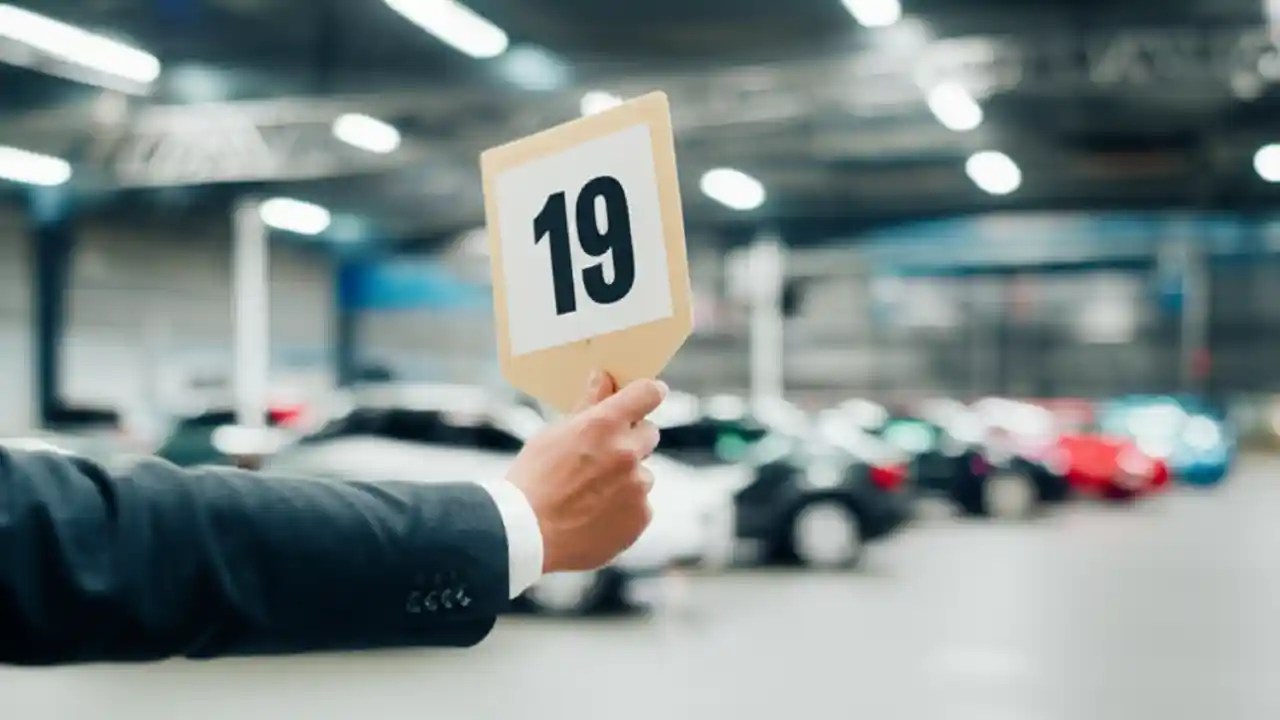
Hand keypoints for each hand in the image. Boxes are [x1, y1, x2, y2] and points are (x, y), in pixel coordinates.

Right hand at [507, 371, 666, 573]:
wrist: (526, 536)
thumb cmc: (532, 480)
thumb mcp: (554, 434)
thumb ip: (587, 406)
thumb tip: (604, 377)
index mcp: (604, 424)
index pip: (648, 393)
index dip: (648, 391)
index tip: (647, 394)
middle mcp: (627, 452)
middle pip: (649, 432)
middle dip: (632, 438)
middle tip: (605, 453)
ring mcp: (637, 486)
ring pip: (643, 473)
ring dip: (627, 478)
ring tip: (590, 495)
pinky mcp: (641, 516)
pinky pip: (640, 504)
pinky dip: (625, 508)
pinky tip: (596, 515)